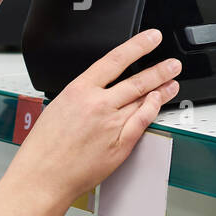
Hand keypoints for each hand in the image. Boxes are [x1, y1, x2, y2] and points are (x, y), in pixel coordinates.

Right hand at [9, 28, 180, 205]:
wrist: (43, 176)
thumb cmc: (44, 148)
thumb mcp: (57, 107)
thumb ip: (81, 96)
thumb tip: (99, 90)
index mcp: (79, 90)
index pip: (115, 60)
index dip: (138, 46)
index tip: (151, 39)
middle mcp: (98, 105)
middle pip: (137, 80)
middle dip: (159, 69)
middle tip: (172, 63)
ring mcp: (111, 125)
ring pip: (143, 100)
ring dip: (161, 89)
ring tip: (172, 81)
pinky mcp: (120, 145)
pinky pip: (142, 122)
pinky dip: (153, 109)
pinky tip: (158, 102)